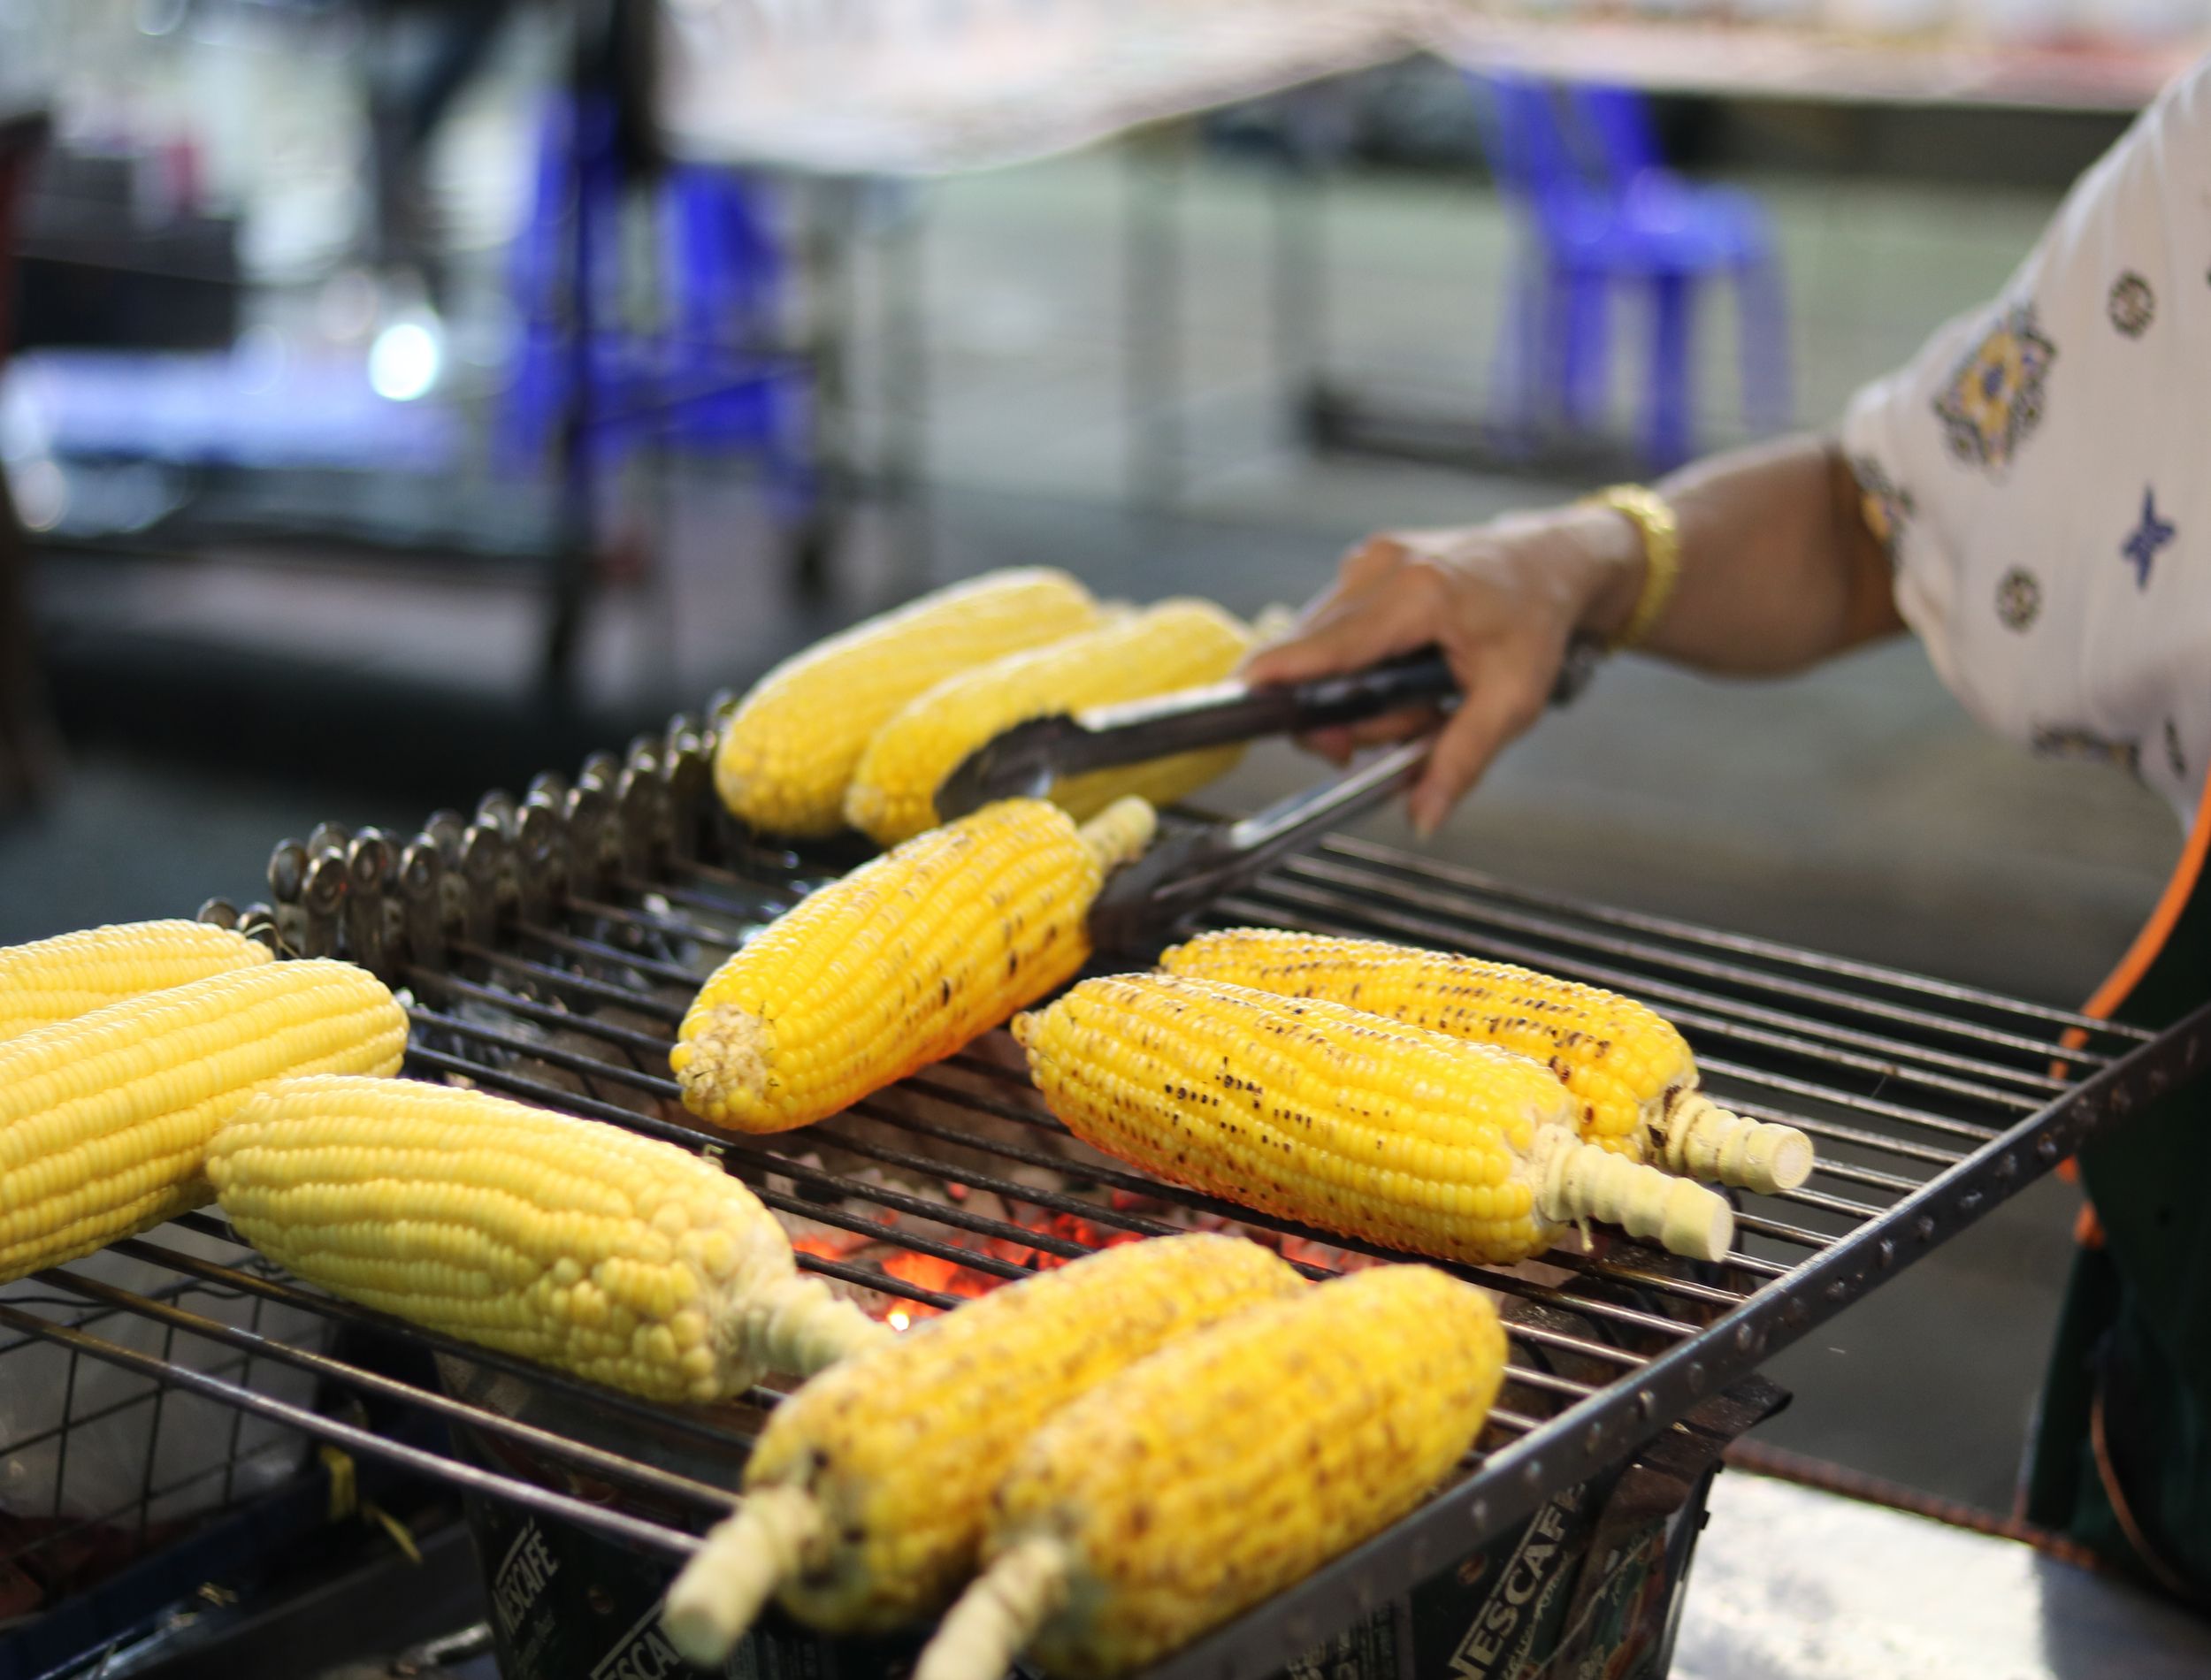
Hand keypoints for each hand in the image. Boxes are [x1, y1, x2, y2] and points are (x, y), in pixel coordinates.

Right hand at [1243, 505, 1641, 836]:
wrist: (1553, 560)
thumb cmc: (1537, 621)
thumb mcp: (1515, 700)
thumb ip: (1462, 760)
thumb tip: (1422, 818)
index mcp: (1421, 593)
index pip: (1330, 644)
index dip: (1279, 674)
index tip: (1237, 695)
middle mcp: (1381, 567)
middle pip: (1316, 657)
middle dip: (1349, 713)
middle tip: (1410, 729)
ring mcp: (1368, 560)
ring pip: (1321, 647)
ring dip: (1359, 690)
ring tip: (1422, 695)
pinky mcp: (1363, 564)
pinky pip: (1334, 629)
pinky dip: (1361, 662)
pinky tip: (1407, 668)